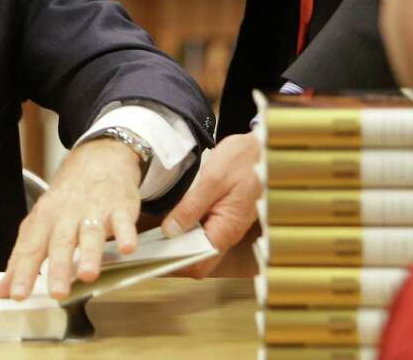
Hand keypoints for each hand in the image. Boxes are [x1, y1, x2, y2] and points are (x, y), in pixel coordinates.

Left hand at [0, 139, 140, 300]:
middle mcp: (67, 215)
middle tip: (56, 293)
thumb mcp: (40, 223)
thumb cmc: (66, 198)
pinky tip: (126, 248)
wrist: (97, 160)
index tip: (17, 294)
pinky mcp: (119, 208)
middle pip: (60, 243)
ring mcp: (94, 210)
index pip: (30, 248)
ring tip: (87, 275)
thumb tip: (2, 289)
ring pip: (91, 234)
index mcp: (44, 219)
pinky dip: (125, 234)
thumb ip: (22, 258)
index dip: (22, 272)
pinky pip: (123, 221)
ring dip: (89, 254)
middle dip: (58, 268)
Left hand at [160, 131, 261, 277]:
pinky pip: (205, 233)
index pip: (199, 264)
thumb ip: (192, 207)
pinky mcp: (226, 217)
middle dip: (173, 256)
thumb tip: (170, 231)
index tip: (152, 256)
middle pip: (198, 259)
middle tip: (148, 245)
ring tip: (154, 235)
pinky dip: (188, 232)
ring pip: (200, 247)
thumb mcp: (213, 179)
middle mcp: (229, 233)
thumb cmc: (244, 160)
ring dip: (179, 244)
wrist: (264, 148)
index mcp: (227, 229)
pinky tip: (173, 222)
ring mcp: (228, 227)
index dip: (174, 264)